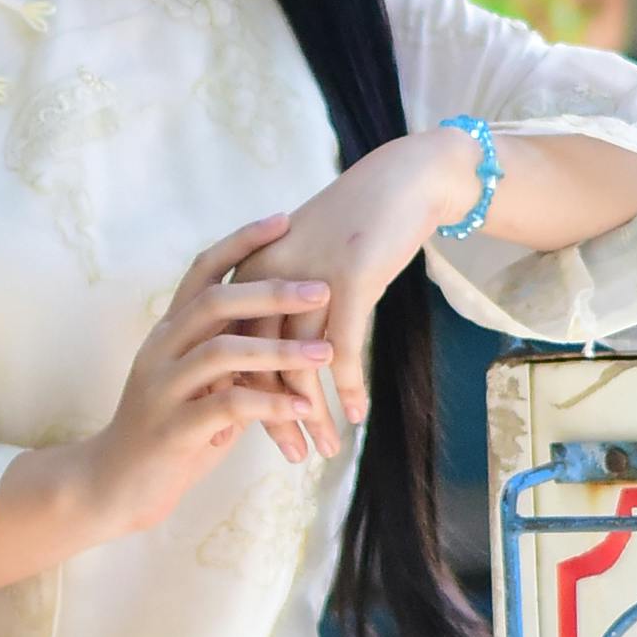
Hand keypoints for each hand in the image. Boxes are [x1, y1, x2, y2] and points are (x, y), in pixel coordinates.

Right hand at [0, 216, 332, 593]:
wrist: (115, 486)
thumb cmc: (169, 431)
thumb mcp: (201, 384)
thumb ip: (231, 355)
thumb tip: (283, 325)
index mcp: (168, 331)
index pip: (202, 269)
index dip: (241, 242)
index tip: (284, 219)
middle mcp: (161, 350)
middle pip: (215, 303)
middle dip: (272, 291)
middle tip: (322, 288)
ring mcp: (163, 389)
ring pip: (223, 353)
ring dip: (280, 351)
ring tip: (327, 352)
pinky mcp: (173, 429)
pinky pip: (228, 407)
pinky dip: (271, 404)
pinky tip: (304, 407)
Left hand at [260, 134, 480, 428]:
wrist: (403, 181)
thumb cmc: (357, 225)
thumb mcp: (309, 261)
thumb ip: (284, 304)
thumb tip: (274, 359)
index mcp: (249, 268)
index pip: (233, 346)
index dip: (243, 393)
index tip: (253, 434)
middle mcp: (269, 273)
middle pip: (259, 361)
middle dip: (274, 415)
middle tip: (291, 455)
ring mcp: (308, 277)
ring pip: (301, 364)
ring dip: (313, 414)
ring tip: (325, 449)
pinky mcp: (349, 280)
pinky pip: (343, 350)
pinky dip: (349, 389)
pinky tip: (356, 415)